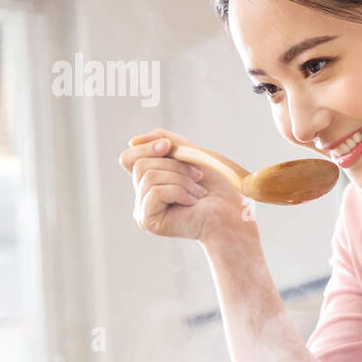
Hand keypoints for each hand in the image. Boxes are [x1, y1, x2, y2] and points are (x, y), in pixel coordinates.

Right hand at [118, 127, 247, 242]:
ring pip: (149, 176)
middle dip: (174, 165)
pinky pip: (155, 191)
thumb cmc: (216, 187)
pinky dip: (179, 192)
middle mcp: (142, 196)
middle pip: (140, 164)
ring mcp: (142, 209)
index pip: (129, 158)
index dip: (146, 147)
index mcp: (149, 181)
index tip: (168, 146)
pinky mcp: (147, 220)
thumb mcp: (189, 154)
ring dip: (181, 179)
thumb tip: (132, 141)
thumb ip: (164, 141)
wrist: (232, 213)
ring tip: (198, 192)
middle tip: (198, 177)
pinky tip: (192, 202)